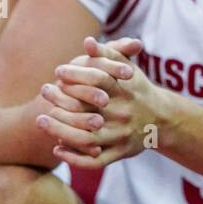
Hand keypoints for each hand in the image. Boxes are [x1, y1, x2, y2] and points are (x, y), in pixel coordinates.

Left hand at [35, 36, 164, 168]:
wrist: (162, 119)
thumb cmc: (137, 89)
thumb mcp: (128, 68)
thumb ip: (109, 53)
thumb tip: (87, 42)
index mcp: (125, 92)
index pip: (99, 80)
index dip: (76, 75)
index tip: (58, 72)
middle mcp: (123, 115)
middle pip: (87, 112)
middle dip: (60, 102)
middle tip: (44, 91)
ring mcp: (121, 136)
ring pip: (86, 139)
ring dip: (60, 131)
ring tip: (41, 120)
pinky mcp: (120, 153)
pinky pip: (94, 162)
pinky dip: (74, 158)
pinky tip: (56, 149)